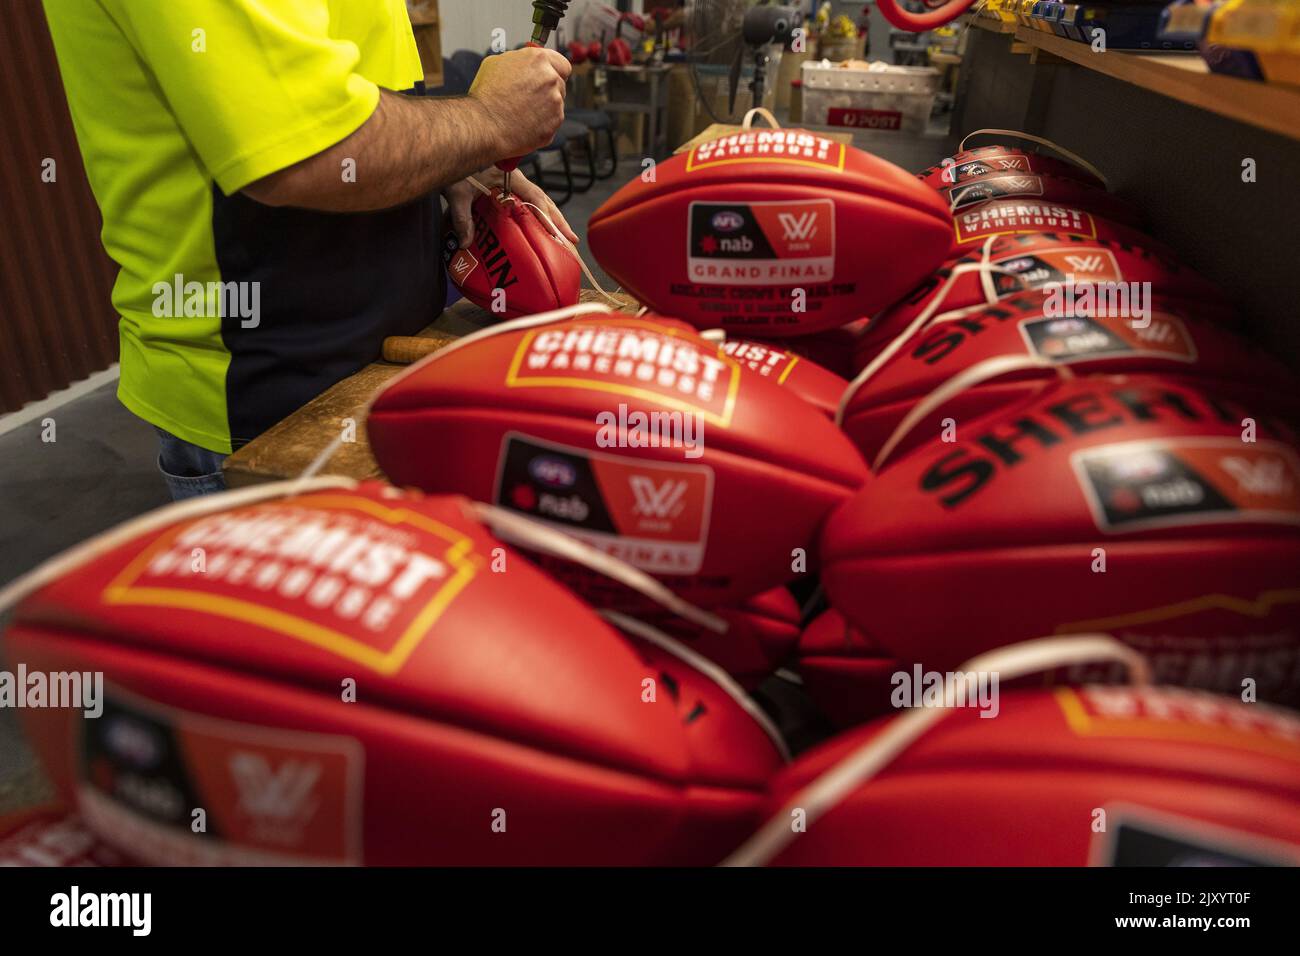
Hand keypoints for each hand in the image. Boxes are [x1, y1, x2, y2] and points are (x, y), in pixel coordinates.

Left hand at [444, 168, 578, 247]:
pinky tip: (543, 230)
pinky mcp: (508, 190)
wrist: (450, 147)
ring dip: (553, 219)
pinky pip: (530, 202)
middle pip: (545, 201)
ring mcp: (514, 185)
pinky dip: (540, 216)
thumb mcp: (457, 193)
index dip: (546, 217)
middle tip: (572, 241)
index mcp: (511, 177)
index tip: (556, 234)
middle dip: (559, 221)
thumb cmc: (454, 166)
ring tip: (566, 238)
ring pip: (540, 201)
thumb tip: (465, 243)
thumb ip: (462, 218)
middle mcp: (517, 181)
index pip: (535, 198)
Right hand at [468, 47, 571, 157]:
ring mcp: (555, 101)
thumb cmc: (486, 96)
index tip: (550, 78)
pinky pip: (553, 122)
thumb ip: (519, 60)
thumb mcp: (496, 63)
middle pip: (560, 84)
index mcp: (538, 59)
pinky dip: (543, 124)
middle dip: (548, 91)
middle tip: (530, 99)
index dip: (555, 71)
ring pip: (557, 104)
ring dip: (545, 108)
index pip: (562, 64)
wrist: (484, 125)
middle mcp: (550, 78)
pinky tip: (526, 124)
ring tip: (523, 113)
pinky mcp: (555, 122)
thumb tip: (526, 63)